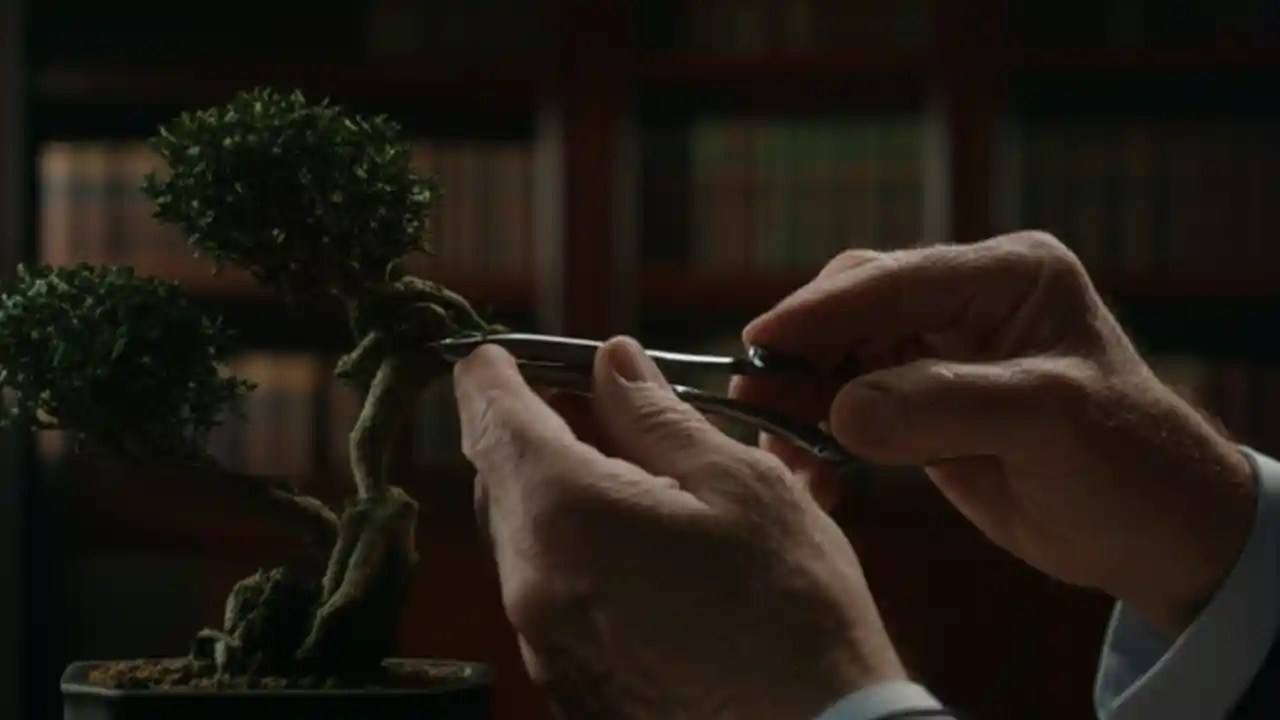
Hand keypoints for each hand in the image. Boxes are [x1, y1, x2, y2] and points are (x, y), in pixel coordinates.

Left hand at [454, 337, 904, 718]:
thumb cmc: (792, 608)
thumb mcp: (737, 484)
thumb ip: (656, 416)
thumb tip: (611, 365)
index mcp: (567, 515)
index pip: (491, 418)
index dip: (490, 374)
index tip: (499, 354)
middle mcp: (532, 584)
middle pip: (501, 477)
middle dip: (538, 429)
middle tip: (605, 408)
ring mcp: (544, 643)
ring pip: (524, 536)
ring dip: (560, 491)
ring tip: (643, 481)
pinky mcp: (568, 682)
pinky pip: (547, 592)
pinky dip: (575, 551)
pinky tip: (644, 550)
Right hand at [734, 231, 1256, 634]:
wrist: (1157, 535)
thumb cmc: (1128, 464)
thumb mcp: (1048, 421)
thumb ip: (943, 406)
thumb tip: (841, 410)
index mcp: (1008, 277)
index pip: (894, 279)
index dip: (820, 309)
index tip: (758, 342)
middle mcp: (967, 304)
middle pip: (854, 308)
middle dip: (802, 353)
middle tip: (754, 401)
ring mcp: (941, 355)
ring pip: (842, 358)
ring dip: (803, 399)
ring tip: (778, 446)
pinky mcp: (924, 407)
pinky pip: (852, 407)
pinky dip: (823, 435)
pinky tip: (815, 473)